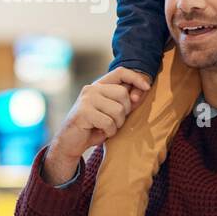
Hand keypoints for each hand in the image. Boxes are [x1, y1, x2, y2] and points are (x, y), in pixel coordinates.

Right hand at [44, 68, 152, 183]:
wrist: (70, 143)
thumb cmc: (94, 128)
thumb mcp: (112, 113)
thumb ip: (125, 102)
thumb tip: (143, 91)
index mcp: (99, 85)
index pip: (120, 72)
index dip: (136, 78)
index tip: (146, 88)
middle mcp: (92, 89)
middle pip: (122, 93)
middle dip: (125, 111)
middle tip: (115, 122)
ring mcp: (86, 99)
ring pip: (118, 110)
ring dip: (117, 124)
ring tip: (106, 128)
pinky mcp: (84, 112)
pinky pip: (109, 122)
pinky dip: (109, 132)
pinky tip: (100, 133)